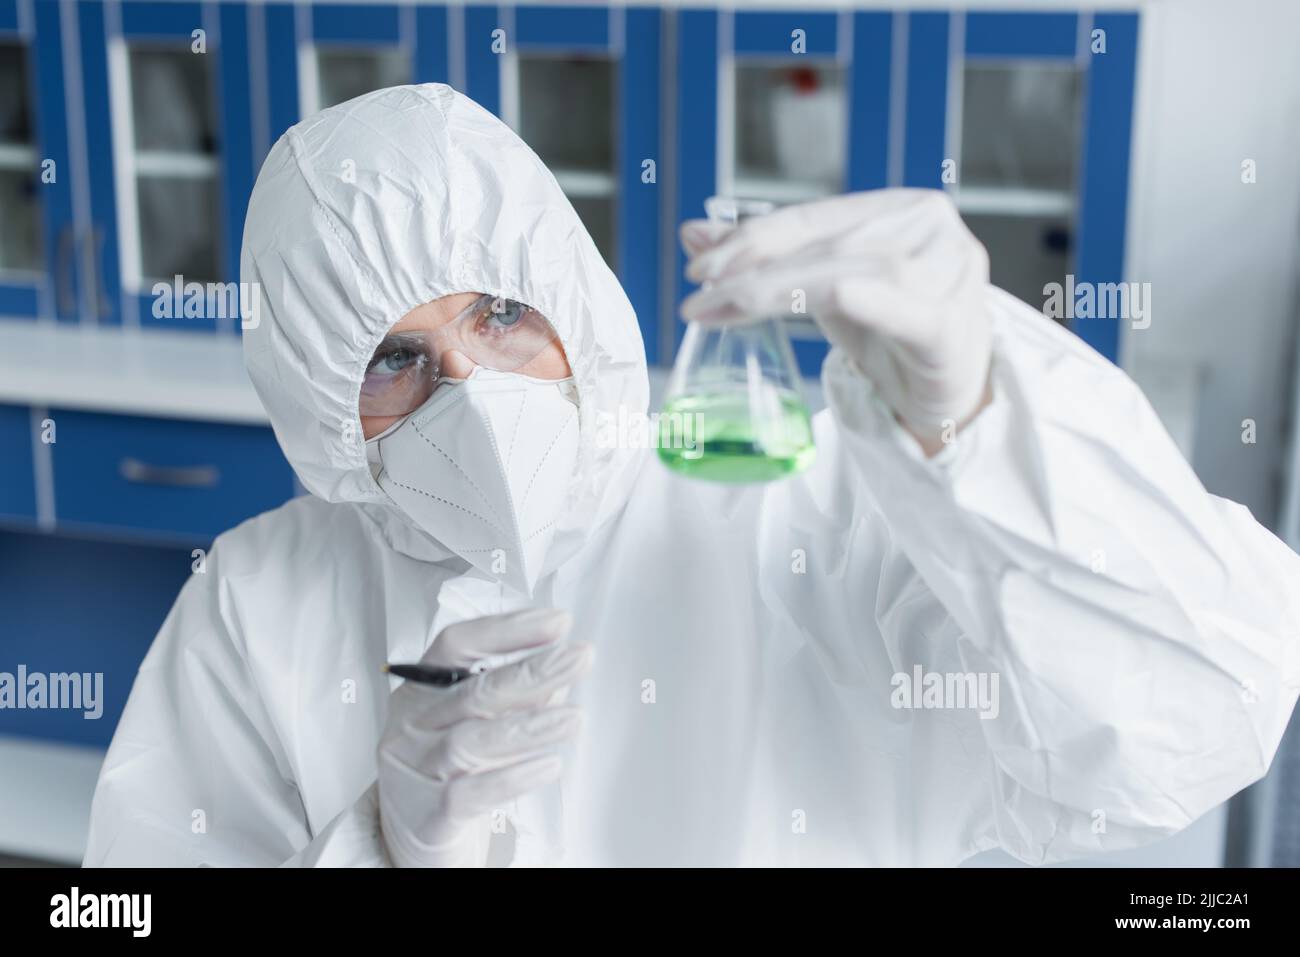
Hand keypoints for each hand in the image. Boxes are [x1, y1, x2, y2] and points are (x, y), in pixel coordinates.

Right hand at [377, 608, 591, 866]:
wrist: (410, 832)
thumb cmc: (446, 767)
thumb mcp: (473, 722)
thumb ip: (512, 698)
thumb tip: (559, 677)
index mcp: (421, 690)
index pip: (457, 646)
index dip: (506, 631)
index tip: (556, 622)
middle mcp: (412, 724)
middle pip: (473, 692)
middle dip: (533, 671)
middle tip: (579, 657)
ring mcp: (414, 770)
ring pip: (471, 741)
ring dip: (530, 727)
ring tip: (574, 718)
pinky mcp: (425, 815)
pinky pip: (469, 794)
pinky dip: (512, 778)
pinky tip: (547, 766)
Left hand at [680, 189, 993, 454]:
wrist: (956, 391)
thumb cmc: (895, 334)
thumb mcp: (825, 291)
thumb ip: (768, 260)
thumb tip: (694, 234)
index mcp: (902, 208)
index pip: (812, 217)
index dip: (752, 237)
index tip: (699, 264)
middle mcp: (929, 227)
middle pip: (824, 244)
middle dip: (752, 269)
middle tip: (700, 292)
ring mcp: (947, 271)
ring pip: (844, 273)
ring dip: (774, 291)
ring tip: (723, 309)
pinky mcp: (950, 323)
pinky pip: (892, 306)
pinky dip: (849, 301)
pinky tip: (808, 300)